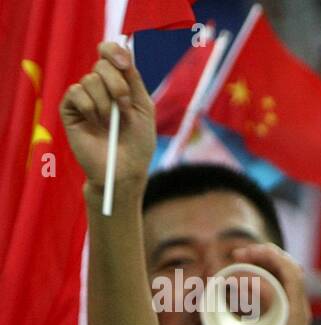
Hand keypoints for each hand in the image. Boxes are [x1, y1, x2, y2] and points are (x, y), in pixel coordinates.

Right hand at [60, 42, 155, 194]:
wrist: (124, 170)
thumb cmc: (138, 143)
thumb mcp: (143, 108)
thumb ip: (133, 79)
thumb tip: (123, 50)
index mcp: (119, 83)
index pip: (110, 53)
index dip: (115, 51)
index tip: (124, 64)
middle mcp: (100, 87)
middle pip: (101, 64)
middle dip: (118, 85)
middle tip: (124, 107)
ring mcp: (84, 97)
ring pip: (90, 80)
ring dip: (106, 104)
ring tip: (110, 124)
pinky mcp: (69, 109)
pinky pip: (76, 94)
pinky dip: (90, 108)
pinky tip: (95, 124)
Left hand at [228, 243, 315, 324]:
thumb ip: (233, 319)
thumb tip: (213, 304)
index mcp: (285, 309)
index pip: (279, 276)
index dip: (260, 262)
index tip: (236, 260)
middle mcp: (294, 304)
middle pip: (285, 267)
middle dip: (261, 254)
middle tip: (238, 254)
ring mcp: (297, 306)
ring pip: (289, 267)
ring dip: (267, 255)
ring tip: (245, 253)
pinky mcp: (297, 310)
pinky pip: (290, 278)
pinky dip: (274, 264)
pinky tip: (256, 260)